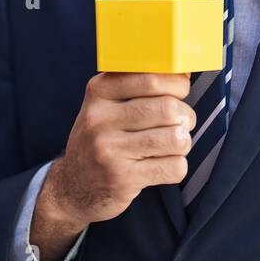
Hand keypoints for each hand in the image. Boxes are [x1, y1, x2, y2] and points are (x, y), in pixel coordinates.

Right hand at [30, 72, 194, 260]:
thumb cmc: (102, 139)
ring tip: (172, 144)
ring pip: (175, 138)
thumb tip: (183, 73)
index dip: (177, 84)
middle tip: (182, 122)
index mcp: (99, 91)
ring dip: (183, 142)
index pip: (151, 79)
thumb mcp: (106, 105)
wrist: (73, 187)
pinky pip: (173, 167)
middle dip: (186, 115)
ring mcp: (109, 150)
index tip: (181, 91)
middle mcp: (100, 119)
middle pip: (167, 108)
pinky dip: (177, 166)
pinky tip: (162, 165)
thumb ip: (138, 86)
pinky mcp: (122, 178)